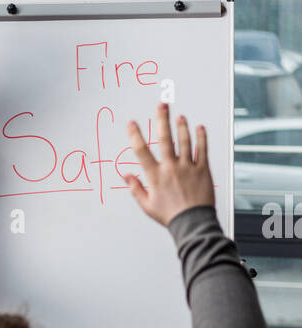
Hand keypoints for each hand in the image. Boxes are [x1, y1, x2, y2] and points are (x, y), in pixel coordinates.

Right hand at [124, 103, 214, 226]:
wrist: (192, 223)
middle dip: (162, 119)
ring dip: (182, 126)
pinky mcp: (203, 170)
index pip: (142, 152)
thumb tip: (125, 175)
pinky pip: (202, 150)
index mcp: (156, 176)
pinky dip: (201, 137)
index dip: (135, 135)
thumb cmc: (169, 215)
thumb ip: (136, 188)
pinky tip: (200, 128)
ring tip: (180, 116)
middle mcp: (171, 168)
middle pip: (165, 139)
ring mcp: (188, 167)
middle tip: (161, 105)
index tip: (131, 123)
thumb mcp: (147, 205)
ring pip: (184, 141)